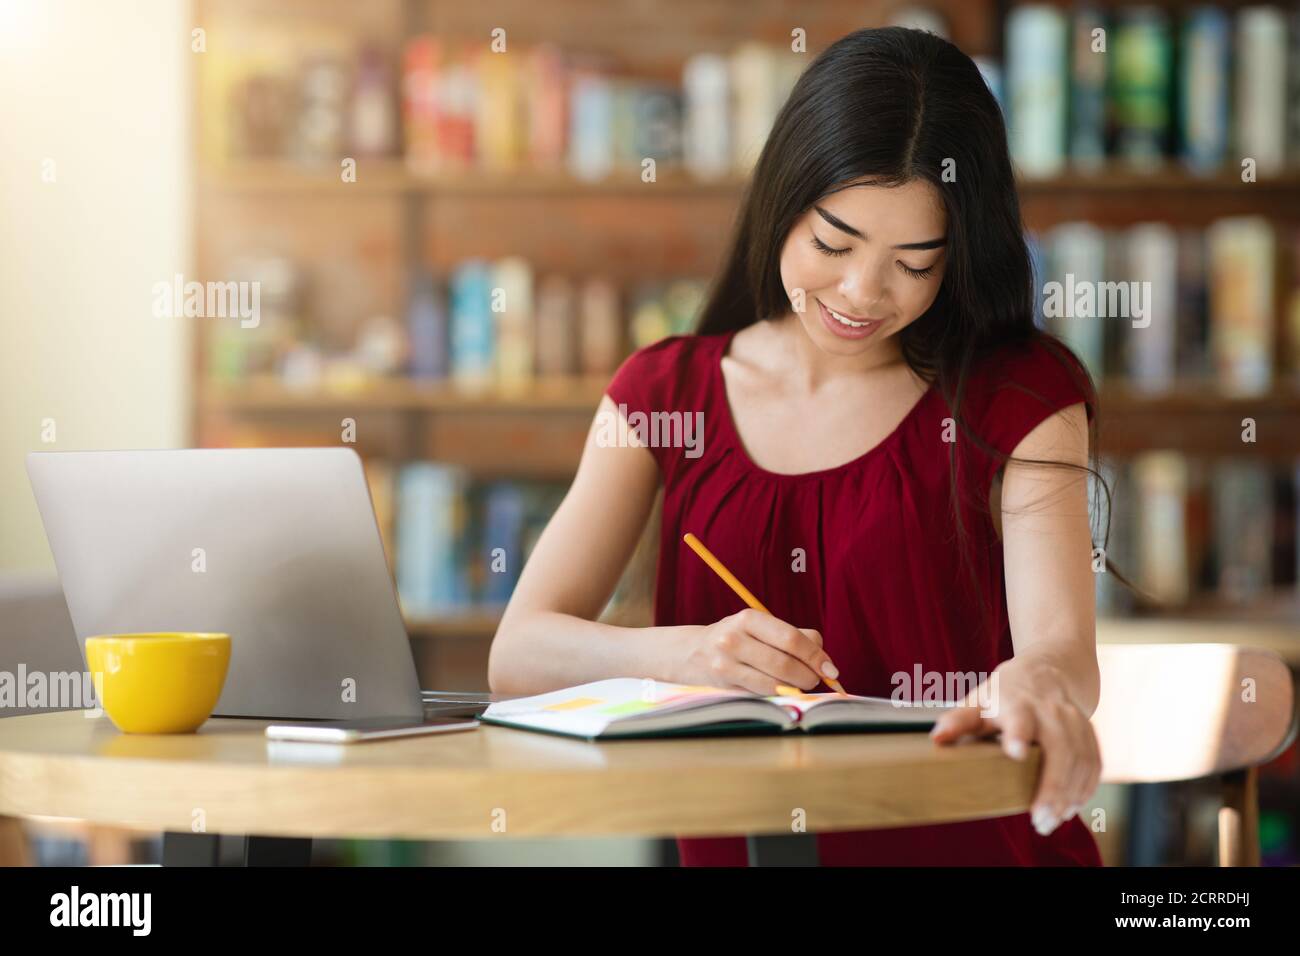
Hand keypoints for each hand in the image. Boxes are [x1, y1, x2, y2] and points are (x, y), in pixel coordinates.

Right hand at [674, 609, 837, 695]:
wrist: (692, 653)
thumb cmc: (739, 640)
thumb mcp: (760, 628)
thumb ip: (795, 636)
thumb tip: (823, 658)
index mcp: (748, 618)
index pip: (791, 638)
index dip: (815, 656)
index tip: (830, 669)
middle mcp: (733, 639)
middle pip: (784, 663)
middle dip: (808, 676)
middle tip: (816, 680)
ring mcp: (725, 664)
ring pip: (774, 683)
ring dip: (795, 687)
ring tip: (799, 684)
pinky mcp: (723, 685)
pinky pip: (761, 694)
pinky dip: (778, 694)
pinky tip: (782, 689)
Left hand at [928, 656, 1100, 836]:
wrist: (1049, 670)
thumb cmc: (1005, 693)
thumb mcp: (979, 701)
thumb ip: (959, 720)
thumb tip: (936, 738)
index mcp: (1018, 701)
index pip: (1020, 717)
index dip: (1019, 733)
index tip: (1014, 752)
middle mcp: (1051, 710)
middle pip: (1060, 748)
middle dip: (1052, 786)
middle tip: (1039, 820)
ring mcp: (1074, 721)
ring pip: (1081, 758)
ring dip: (1070, 794)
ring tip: (1051, 821)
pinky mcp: (1089, 733)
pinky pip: (1094, 762)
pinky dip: (1086, 787)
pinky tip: (1071, 808)